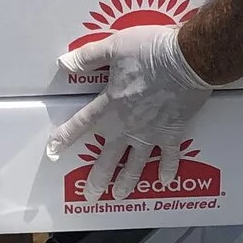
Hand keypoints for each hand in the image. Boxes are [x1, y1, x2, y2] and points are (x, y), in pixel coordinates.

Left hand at [45, 25, 213, 201]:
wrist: (188, 59)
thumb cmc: (151, 50)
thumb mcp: (115, 46)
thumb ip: (89, 57)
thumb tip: (64, 63)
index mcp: (111, 104)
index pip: (82, 124)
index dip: (66, 137)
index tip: (53, 151)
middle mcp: (128, 125)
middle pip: (108, 157)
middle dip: (97, 178)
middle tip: (90, 195)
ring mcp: (151, 133)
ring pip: (135, 164)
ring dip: (126, 182)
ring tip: (120, 195)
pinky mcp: (173, 132)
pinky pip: (169, 157)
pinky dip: (167, 169)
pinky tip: (164, 181)